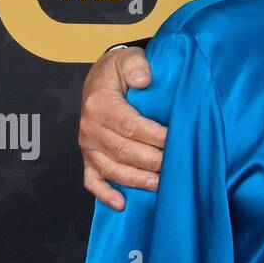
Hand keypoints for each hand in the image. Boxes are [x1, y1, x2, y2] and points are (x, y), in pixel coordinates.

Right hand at [77, 47, 166, 209]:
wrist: (100, 77)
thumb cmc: (119, 69)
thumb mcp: (128, 58)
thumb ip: (137, 65)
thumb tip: (144, 79)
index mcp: (100, 103)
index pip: (129, 125)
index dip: (154, 136)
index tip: (176, 140)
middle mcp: (90, 127)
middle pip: (122, 150)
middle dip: (151, 161)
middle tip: (175, 167)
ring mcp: (87, 145)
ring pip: (110, 168)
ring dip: (135, 180)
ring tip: (159, 185)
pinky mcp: (88, 157)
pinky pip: (91, 180)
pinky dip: (104, 194)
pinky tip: (121, 204)